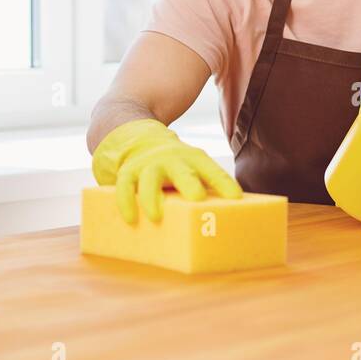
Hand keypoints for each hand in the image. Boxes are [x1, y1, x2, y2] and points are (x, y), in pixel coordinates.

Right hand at [92, 119, 242, 223]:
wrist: (140, 140)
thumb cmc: (176, 167)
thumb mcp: (193, 170)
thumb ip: (207, 188)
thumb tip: (231, 218)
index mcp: (195, 160)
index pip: (214, 172)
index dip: (225, 184)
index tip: (236, 198)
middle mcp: (173, 159)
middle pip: (183, 172)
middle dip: (190, 184)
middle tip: (197, 198)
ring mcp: (149, 164)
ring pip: (150, 179)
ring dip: (152, 198)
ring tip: (156, 217)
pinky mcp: (128, 171)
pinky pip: (124, 186)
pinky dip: (126, 202)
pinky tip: (131, 219)